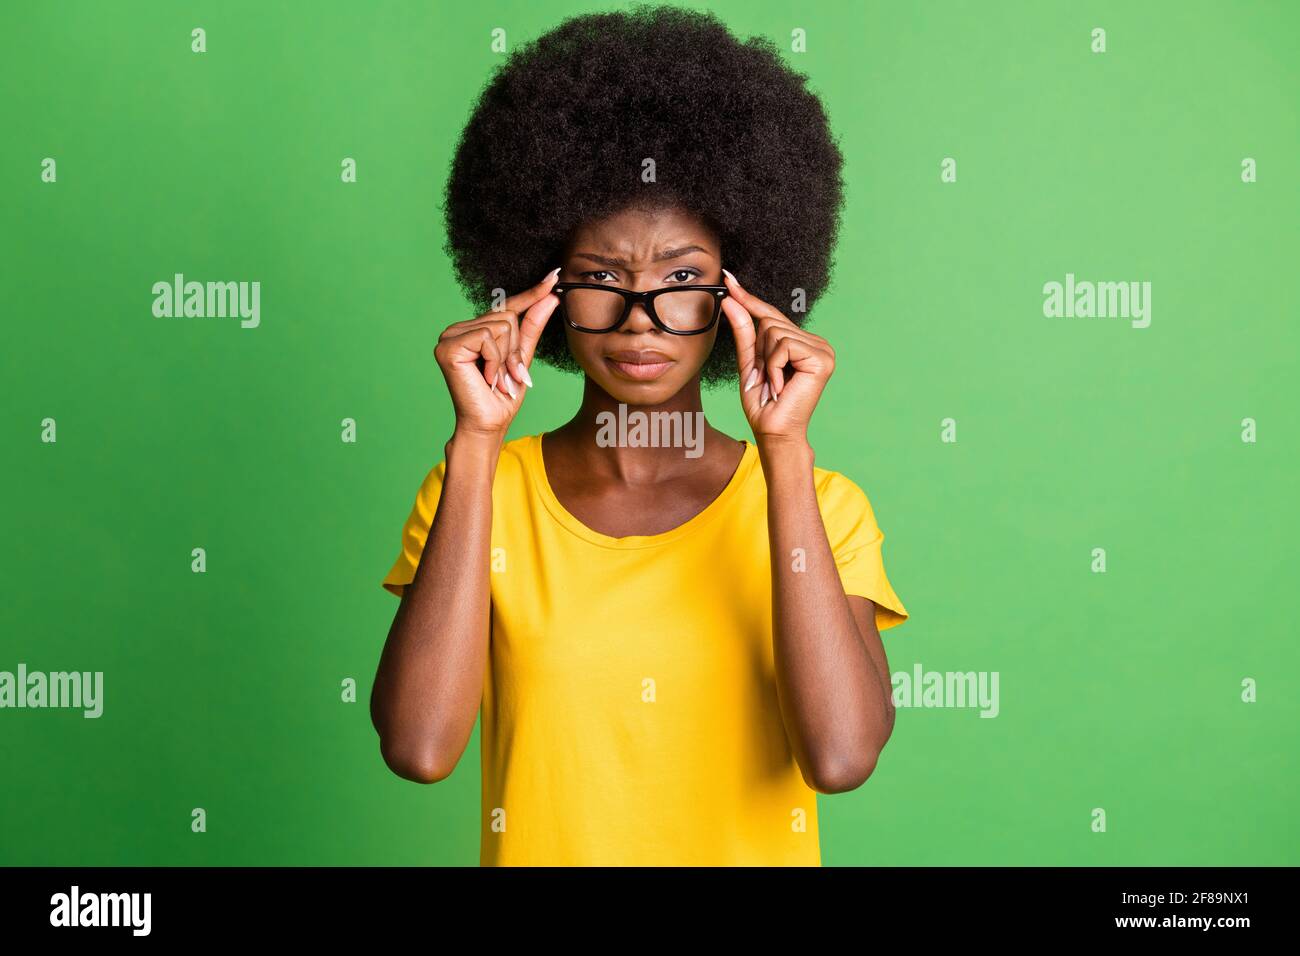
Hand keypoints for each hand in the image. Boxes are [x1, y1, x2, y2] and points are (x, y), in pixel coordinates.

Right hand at [434, 268, 559, 439]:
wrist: (489, 424)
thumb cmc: (503, 397)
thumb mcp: (523, 357)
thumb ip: (532, 326)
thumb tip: (551, 296)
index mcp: (474, 329)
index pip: (507, 306)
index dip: (532, 293)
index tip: (554, 274)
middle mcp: (459, 328)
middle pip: (506, 316)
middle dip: (515, 349)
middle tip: (509, 375)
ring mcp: (450, 335)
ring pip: (500, 325)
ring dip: (507, 357)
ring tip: (498, 379)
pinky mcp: (448, 346)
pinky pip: (487, 336)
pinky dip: (495, 360)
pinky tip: (487, 377)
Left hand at [721, 269, 834, 445]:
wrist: (773, 431)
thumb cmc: (763, 404)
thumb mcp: (749, 362)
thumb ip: (744, 332)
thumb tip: (731, 300)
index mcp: (802, 342)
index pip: (771, 315)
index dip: (748, 298)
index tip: (728, 278)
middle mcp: (816, 342)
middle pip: (770, 321)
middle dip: (759, 350)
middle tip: (767, 378)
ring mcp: (822, 349)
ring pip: (775, 332)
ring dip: (766, 361)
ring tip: (775, 383)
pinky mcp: (822, 358)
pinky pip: (783, 346)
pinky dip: (774, 366)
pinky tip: (782, 385)